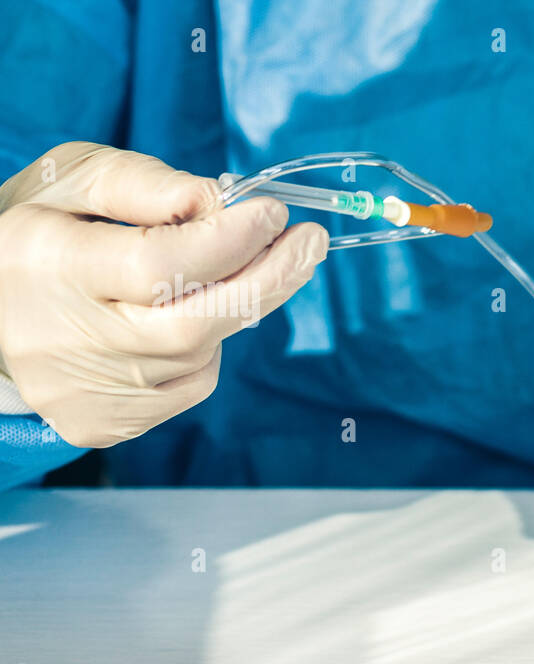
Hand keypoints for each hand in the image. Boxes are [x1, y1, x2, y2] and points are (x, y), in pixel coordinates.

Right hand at [0, 142, 327, 446]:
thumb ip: (144, 184)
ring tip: (223, 271)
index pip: (158, 266)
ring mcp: (91, 392)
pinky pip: (191, 384)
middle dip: (269, 279)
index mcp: (50, 266)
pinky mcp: (108, 425)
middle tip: (311, 242)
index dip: (229, 241)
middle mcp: (70, 340)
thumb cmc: (37, 234)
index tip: (274, 211)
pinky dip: (205, 347)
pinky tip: (181, 318)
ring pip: (201, 355)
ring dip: (233, 308)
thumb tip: (222, 199)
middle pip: (195, 325)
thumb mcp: (72, 182)